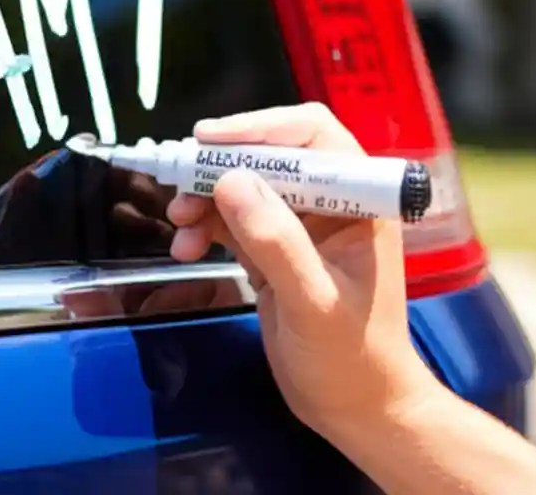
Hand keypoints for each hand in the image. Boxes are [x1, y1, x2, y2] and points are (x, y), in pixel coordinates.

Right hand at [165, 103, 439, 438]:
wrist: (356, 409)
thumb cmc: (354, 360)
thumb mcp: (314, 302)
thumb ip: (276, 241)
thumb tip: (232, 182)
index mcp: (358, 202)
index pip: (312, 136)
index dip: (260, 127)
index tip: (209, 139)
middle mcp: (329, 204)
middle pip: (268, 156)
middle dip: (219, 166)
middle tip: (177, 182)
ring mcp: (298, 227)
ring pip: (242, 186)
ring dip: (204, 199)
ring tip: (178, 225)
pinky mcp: (272, 250)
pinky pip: (229, 219)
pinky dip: (203, 226)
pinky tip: (186, 247)